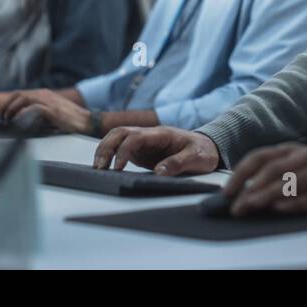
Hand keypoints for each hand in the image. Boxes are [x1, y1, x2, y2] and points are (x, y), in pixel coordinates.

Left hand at [1, 89, 91, 133]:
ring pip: (23, 99)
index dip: (10, 103)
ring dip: (12, 109)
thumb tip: (26, 119)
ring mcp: (48, 101)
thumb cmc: (70, 119)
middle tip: (1, 117)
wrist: (86, 121)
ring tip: (7, 120)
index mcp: (44, 94)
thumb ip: (41, 112)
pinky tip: (18, 121)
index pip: (21, 94)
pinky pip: (32, 108)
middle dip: (7, 106)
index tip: (3, 113)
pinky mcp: (51, 110)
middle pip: (19, 95)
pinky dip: (22, 114)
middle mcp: (44, 94)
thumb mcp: (53, 112)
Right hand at [93, 126, 219, 175]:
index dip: (124, 150)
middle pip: (120, 132)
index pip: (136, 137)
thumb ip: (178, 163)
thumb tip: (159, 173)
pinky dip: (110, 157)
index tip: (118, 167)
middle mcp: (149, 135)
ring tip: (98, 168)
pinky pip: (121, 150)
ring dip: (105, 150)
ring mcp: (144, 142)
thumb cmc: (203, 151)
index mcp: (162, 134)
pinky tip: (104, 169)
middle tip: (100, 167)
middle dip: (106, 147)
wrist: (207, 147)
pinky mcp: (141, 152)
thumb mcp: (196, 158)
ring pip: (117, 139)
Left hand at [224, 144, 306, 216]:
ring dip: (267, 195)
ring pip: (290, 182)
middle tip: (236, 207)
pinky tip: (281, 209)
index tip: (226, 192)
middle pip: (272, 170)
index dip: (240, 174)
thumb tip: (243, 193)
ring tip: (251, 206)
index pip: (259, 157)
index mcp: (292, 150)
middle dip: (250, 189)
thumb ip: (274, 175)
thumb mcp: (299, 166)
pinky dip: (295, 203)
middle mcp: (305, 157)